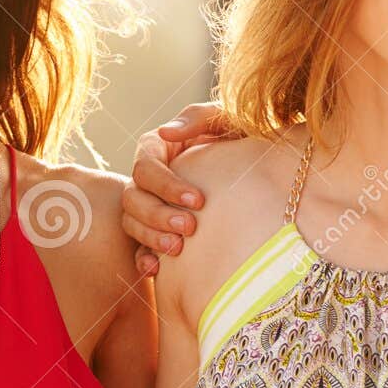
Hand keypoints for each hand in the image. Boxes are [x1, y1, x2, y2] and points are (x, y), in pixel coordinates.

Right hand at [122, 101, 237, 276]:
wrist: (255, 164)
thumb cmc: (239, 133)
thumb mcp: (225, 118)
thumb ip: (199, 118)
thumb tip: (166, 131)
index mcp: (157, 148)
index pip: (145, 167)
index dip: (166, 186)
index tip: (198, 201)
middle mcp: (147, 178)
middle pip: (133, 198)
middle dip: (158, 215)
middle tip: (190, 228)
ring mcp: (149, 205)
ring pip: (132, 222)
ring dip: (151, 237)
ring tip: (179, 249)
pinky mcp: (157, 229)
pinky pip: (139, 247)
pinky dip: (144, 259)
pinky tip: (158, 270)